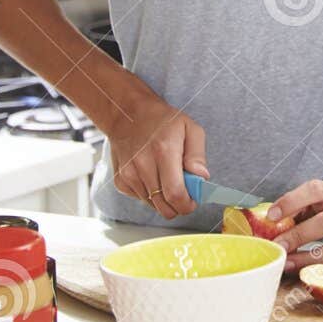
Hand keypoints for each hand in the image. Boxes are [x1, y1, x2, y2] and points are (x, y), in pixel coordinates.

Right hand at [104, 90, 207, 220]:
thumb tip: (201, 177)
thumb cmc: (161, 121)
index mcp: (164, 151)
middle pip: (164, 206)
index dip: (187, 204)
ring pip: (153, 205)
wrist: (126, 115)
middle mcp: (143, 165)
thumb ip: (198, 155)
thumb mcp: (190, 128)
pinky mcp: (120, 181)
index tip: (193, 200)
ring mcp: (129, 175)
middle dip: (178, 205)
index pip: (175, 194)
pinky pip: (141, 199)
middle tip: (184, 192)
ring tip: (168, 178)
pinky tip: (153, 175)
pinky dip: (151, 194)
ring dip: (164, 199)